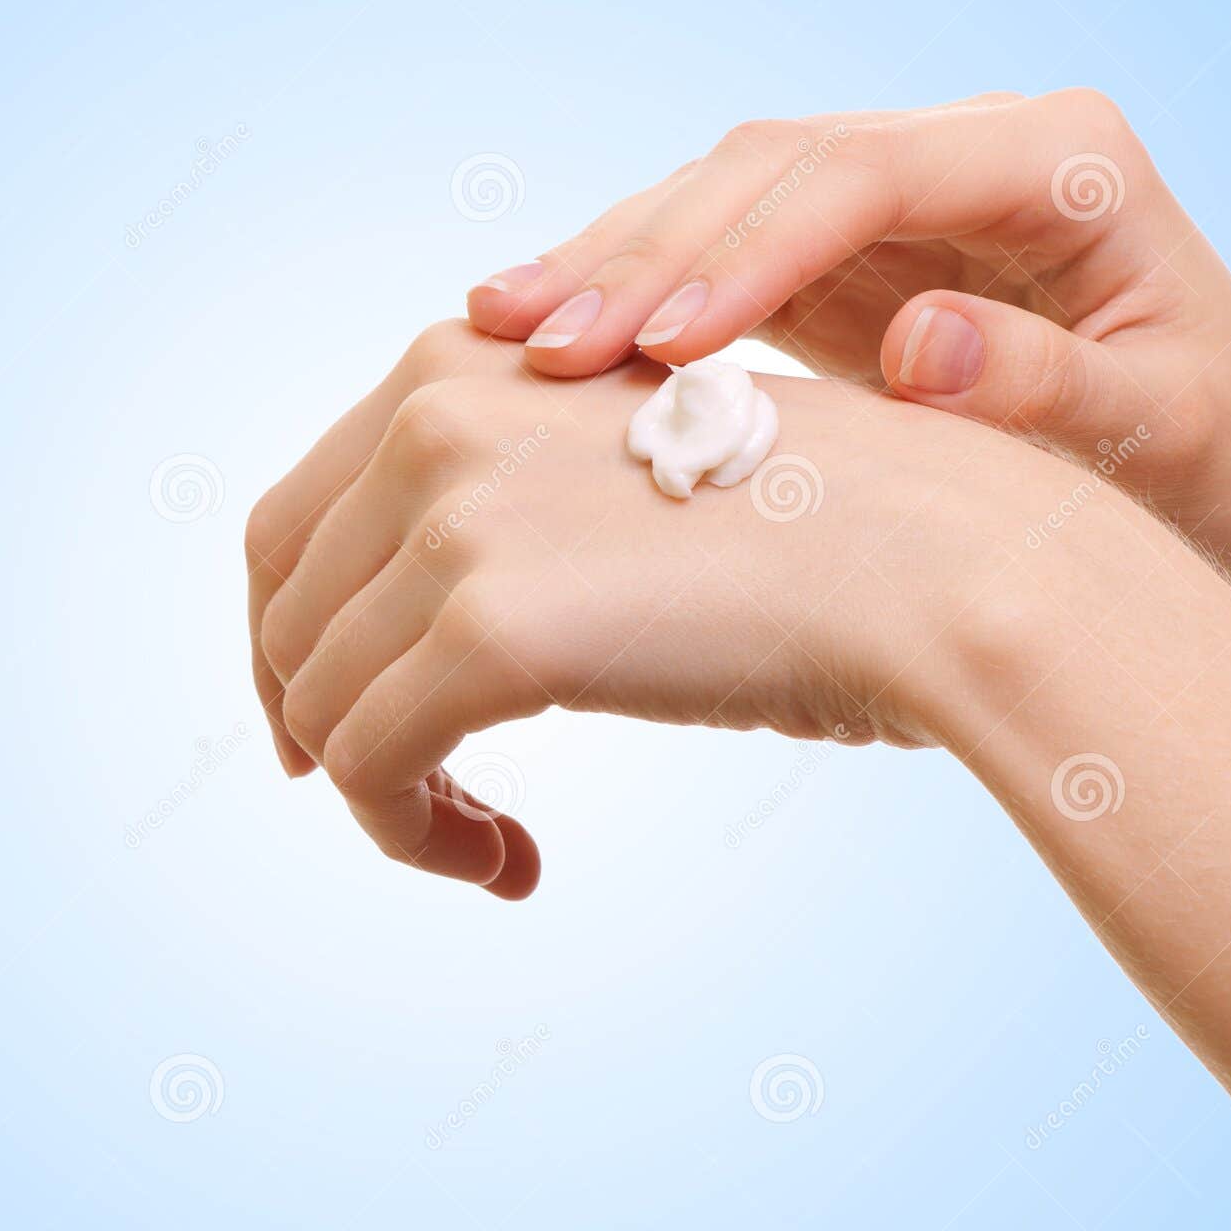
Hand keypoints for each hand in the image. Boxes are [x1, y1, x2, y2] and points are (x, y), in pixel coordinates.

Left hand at [244, 320, 1091, 896]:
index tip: (328, 723)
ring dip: (385, 797)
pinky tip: (509, 866)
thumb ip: (512, 510)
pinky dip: (411, 836)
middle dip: (319, 720)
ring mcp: (455, 517)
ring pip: (322, 701)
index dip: (286, 637)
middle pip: (285, 611)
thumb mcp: (626, 481)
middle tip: (397, 800)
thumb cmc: (820, 538)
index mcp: (462, 364)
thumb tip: (427, 619)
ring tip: (483, 844)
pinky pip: (372, 767)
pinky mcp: (490, 628)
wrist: (945, 561)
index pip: (293, 522)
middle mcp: (432, 415)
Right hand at [468, 89, 1230, 767]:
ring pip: (726, 198)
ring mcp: (905, 200)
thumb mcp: (1160, 433)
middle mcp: (969, 152)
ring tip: (502, 325)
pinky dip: (642, 297)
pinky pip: (726, 256)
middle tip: (535, 339)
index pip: (866, 176)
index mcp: (1058, 162)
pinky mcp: (858, 259)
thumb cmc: (1209, 460)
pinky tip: (556, 333)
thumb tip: (916, 345)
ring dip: (614, 262)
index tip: (659, 345)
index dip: (751, 252)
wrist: (1229, 473)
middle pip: (772, 170)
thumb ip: (1045, 385)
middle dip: (648, 253)